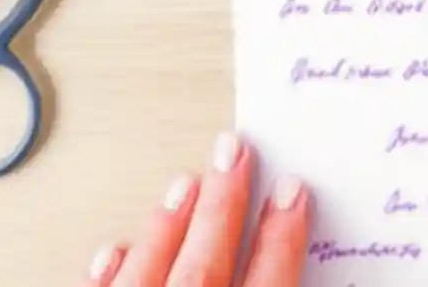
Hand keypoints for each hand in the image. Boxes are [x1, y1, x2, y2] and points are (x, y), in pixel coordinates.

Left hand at [83, 132, 311, 286]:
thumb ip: (282, 286)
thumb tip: (319, 272)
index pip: (269, 278)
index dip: (282, 234)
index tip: (290, 192)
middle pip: (207, 259)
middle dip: (224, 201)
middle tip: (234, 153)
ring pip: (151, 269)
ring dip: (170, 224)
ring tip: (186, 183)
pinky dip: (108, 274)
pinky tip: (114, 250)